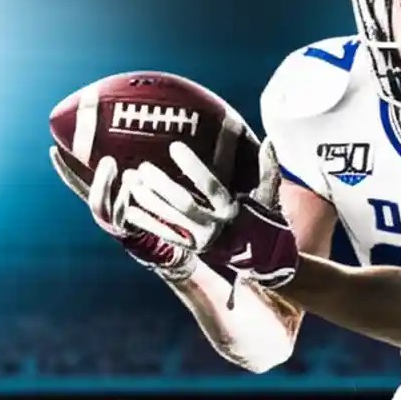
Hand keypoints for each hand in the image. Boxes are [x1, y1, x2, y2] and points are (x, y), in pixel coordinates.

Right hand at [49, 146, 196, 280]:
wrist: (155, 233)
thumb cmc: (141, 202)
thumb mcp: (129, 184)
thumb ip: (121, 172)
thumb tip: (118, 151)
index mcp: (99, 198)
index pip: (75, 182)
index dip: (64, 168)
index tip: (52, 150)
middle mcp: (102, 212)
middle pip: (94, 197)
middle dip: (100, 179)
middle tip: (109, 160)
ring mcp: (114, 223)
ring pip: (106, 207)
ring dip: (113, 189)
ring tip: (127, 172)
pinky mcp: (128, 229)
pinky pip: (127, 215)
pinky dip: (128, 201)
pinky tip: (136, 189)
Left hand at [123, 139, 298, 289]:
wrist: (259, 258)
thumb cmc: (262, 219)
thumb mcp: (268, 196)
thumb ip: (268, 169)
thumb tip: (271, 141)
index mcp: (233, 209)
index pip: (211, 186)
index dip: (192, 167)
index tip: (174, 146)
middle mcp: (217, 225)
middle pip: (184, 203)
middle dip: (161, 184)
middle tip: (143, 166)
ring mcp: (202, 239)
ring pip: (170, 219)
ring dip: (148, 200)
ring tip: (131, 181)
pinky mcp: (191, 248)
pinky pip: (164, 235)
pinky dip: (146, 223)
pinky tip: (129, 210)